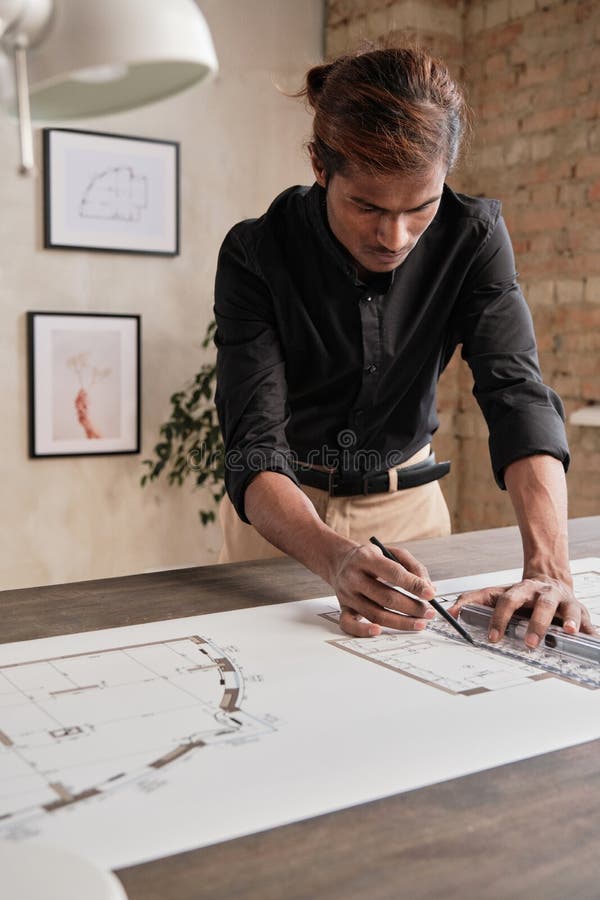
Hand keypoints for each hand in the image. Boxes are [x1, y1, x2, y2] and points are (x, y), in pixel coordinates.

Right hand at [331, 542, 435, 637]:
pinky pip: (349, 624)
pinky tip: (379, 631)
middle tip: (429, 612)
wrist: (340, 561)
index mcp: (366, 558)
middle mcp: (353, 576)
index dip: (414, 585)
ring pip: (375, 614)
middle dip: (412, 607)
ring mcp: (347, 594)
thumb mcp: (391, 552)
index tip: (430, 594)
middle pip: (386, 597)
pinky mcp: (343, 608)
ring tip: (419, 623)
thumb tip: (429, 589)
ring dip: (401, 622)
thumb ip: (413, 567)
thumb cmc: (371, 558)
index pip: (394, 573)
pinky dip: (362, 631)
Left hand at [447, 575, 594, 648]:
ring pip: (568, 609)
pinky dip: (590, 632)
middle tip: (529, 642)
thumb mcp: (495, 593)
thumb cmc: (520, 593)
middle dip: (536, 623)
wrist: (549, 580)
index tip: (493, 637)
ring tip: (566, 632)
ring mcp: (564, 602)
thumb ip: (472, 600)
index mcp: (522, 589)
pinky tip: (591, 640)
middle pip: (541, 605)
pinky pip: (587, 622)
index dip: (499, 618)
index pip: (508, 601)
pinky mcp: (580, 612)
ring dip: (568, 620)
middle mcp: (545, 593)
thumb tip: (450, 612)